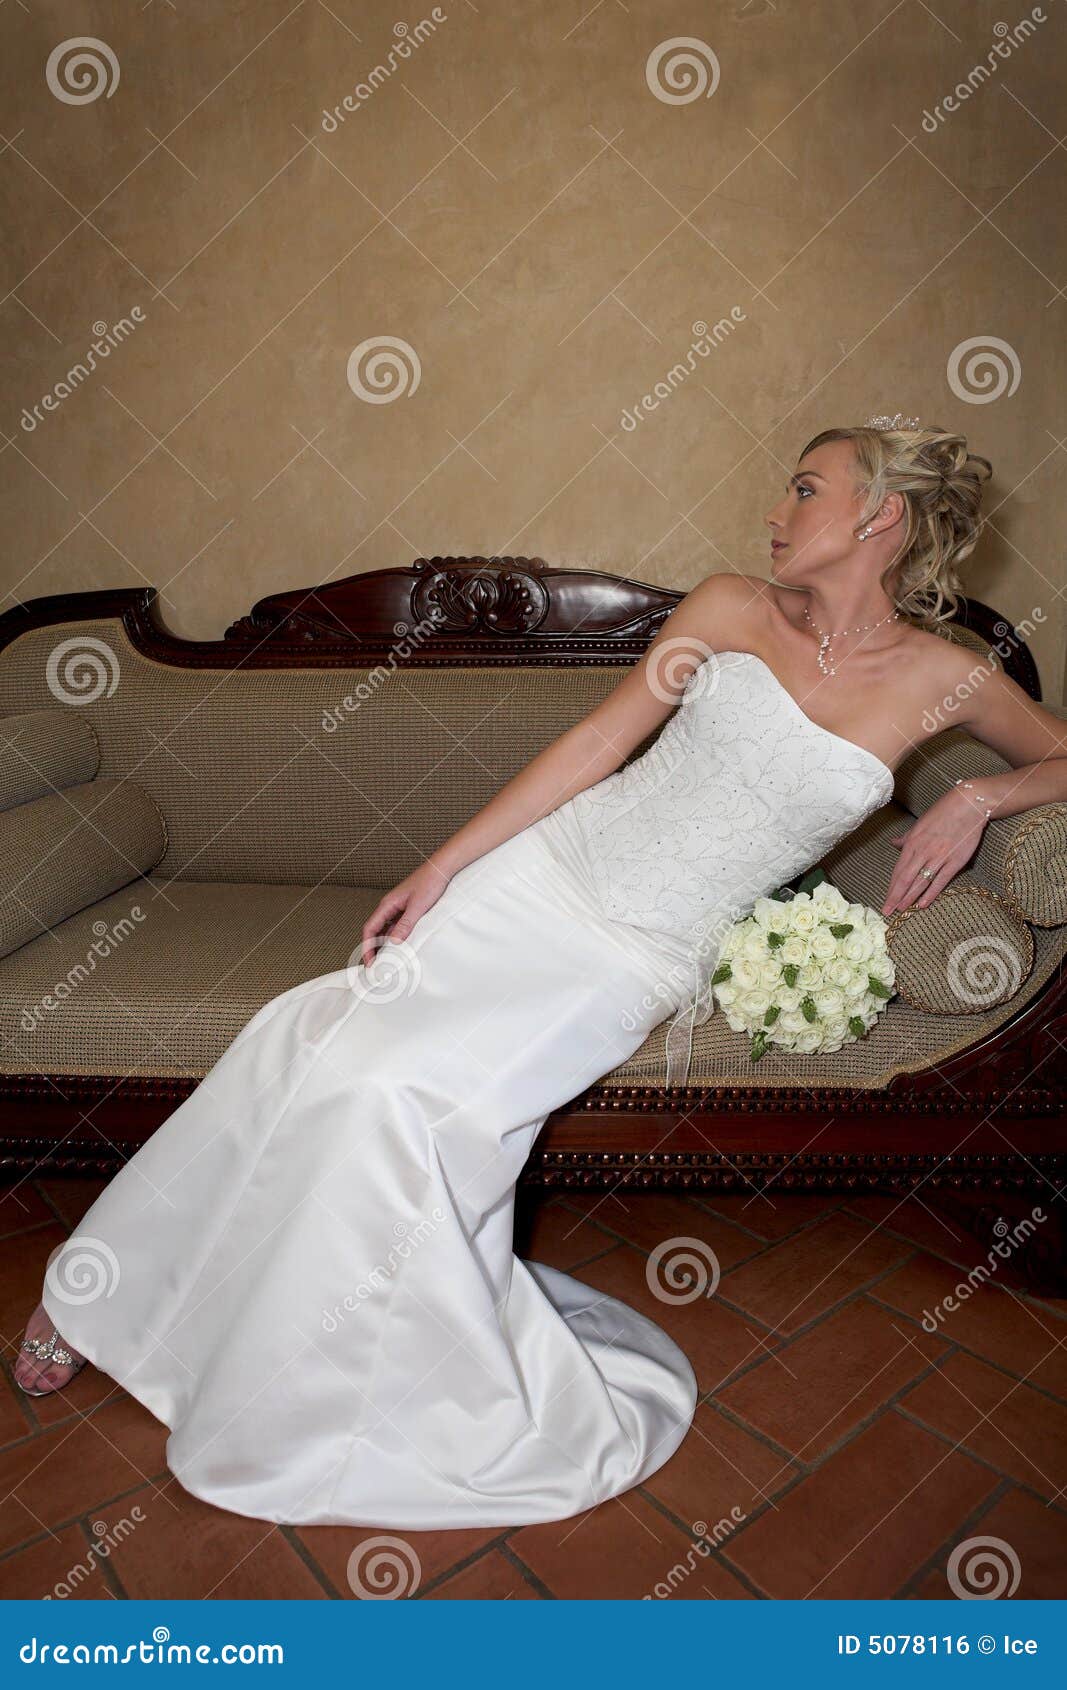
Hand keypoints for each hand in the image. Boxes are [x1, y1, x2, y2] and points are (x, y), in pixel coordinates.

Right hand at [360, 861, 451, 968]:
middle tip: (376, 966)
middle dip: (372, 948)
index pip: (370, 929)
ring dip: (384, 944)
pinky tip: (401, 947)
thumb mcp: (418, 907)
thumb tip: (394, 942)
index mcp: (387, 905)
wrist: (441, 869)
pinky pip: (397, 926)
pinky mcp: (407, 909)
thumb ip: (405, 924)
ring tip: (387, 960)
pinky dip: (396, 938)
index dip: (367, 947)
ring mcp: (398, 908)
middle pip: (375, 931)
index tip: (370, 962)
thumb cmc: (430, 882)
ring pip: (386, 930)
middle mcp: (389, 907)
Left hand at [882, 786, 988, 915]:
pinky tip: (922, 904)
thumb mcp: (920, 823)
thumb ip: (906, 838)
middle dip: (895, 897)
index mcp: (913, 842)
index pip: (898, 870)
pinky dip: (931, 893)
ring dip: (909, 898)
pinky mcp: (956, 861)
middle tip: (887, 912)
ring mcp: (940, 857)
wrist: (968, 805)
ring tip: (901, 910)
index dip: (891, 887)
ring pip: (920, 882)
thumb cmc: (943, 812)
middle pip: (905, 879)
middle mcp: (923, 852)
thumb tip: (893, 843)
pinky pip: (940, 881)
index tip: (885, 900)